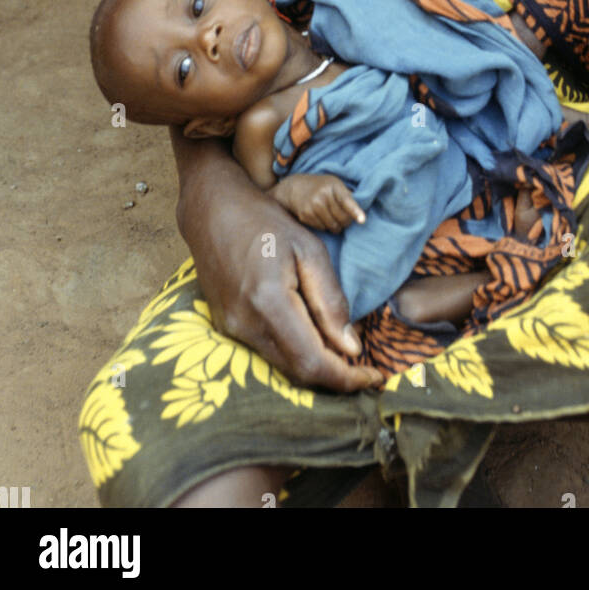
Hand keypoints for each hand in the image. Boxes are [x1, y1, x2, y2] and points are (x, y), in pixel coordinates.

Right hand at [176, 140, 381, 392]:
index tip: (375, 376)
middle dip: (336, 377)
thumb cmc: (266, 222)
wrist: (213, 211)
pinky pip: (267, 352)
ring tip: (344, 352)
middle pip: (297, 371)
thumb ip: (330, 300)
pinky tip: (315, 338)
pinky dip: (295, 353)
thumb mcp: (309, 250)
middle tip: (365, 368)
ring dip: (316, 365)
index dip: (346, 378)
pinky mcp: (226, 327)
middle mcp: (244, 324)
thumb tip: (352, 347)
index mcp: (268, 302)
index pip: (312, 361)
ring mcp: (231, 329)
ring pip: (282, 366)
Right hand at [272, 173, 366, 232]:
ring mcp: (313, 206)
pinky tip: (322, 218)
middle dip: (346, 222)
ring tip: (334, 219)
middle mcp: (322, 195)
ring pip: (333, 226)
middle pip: (342, 218)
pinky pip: (322, 228)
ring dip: (336, 226)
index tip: (362, 220)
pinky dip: (325, 226)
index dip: (355, 211)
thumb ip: (346, 195)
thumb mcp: (334, 184)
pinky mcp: (305, 215)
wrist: (295, 187)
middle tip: (345, 220)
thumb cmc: (320, 186)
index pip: (347, 200)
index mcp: (333, 186)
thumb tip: (358, 212)